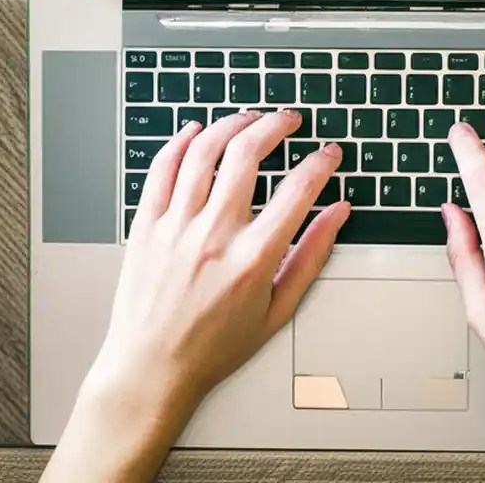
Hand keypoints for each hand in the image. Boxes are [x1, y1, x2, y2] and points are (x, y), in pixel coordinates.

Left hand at [43, 111, 348, 482]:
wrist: (151, 368)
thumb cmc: (215, 346)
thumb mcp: (278, 309)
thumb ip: (312, 256)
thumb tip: (338, 213)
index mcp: (252, 258)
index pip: (297, 191)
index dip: (320, 163)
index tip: (329, 153)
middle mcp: (213, 235)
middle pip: (247, 155)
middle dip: (275, 126)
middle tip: (289, 120)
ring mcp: (175, 227)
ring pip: (203, 151)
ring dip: (231, 124)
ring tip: (249, 117)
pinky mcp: (146, 226)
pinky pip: (162, 169)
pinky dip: (180, 142)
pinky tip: (196, 131)